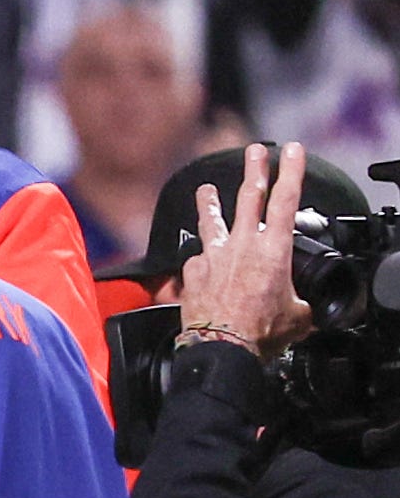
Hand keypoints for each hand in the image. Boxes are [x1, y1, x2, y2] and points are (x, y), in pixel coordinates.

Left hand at [177, 143, 314, 359]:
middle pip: (249, 196)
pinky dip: (200, 259)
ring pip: (212, 220)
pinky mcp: (192, 272)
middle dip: (254, 169)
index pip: (287, 199)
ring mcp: (213, 256)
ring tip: (205, 189)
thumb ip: (302, 304)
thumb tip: (306, 310)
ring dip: (209, 202)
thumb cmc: (259, 332)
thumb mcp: (297, 316)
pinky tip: (199, 261)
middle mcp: (242, 245)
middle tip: (254, 151)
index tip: (293, 150)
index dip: (292, 170)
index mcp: (274, 248)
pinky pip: (196, 259)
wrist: (221, 347)